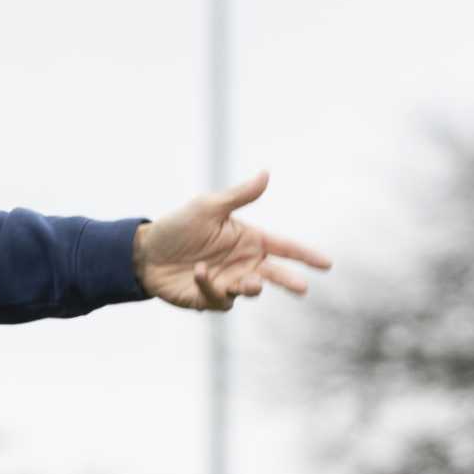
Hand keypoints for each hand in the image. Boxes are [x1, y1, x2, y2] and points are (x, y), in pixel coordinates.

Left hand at [132, 170, 331, 311]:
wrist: (146, 252)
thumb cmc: (178, 226)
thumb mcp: (208, 207)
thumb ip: (239, 196)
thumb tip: (266, 173)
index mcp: (248, 240)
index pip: (283, 247)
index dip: (305, 255)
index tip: (327, 263)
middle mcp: (243, 264)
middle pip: (275, 275)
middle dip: (289, 281)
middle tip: (302, 287)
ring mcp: (229, 284)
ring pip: (251, 290)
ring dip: (251, 286)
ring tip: (251, 281)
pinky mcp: (211, 299)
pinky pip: (219, 298)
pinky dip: (210, 286)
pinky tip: (197, 271)